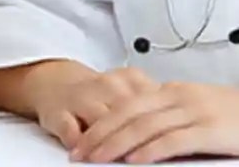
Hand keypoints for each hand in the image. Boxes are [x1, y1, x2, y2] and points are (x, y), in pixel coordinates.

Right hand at [32, 67, 159, 150]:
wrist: (56, 82)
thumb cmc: (99, 94)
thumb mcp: (129, 92)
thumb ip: (153, 106)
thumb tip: (181, 129)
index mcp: (129, 79)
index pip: (151, 103)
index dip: (160, 125)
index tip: (171, 143)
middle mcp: (107, 85)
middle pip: (127, 113)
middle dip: (137, 138)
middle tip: (142, 158)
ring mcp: (82, 97)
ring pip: (100, 121)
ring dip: (109, 144)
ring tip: (113, 160)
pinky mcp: (58, 112)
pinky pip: (68, 127)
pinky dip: (77, 141)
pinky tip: (84, 154)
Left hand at [69, 82, 238, 163]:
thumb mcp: (207, 109)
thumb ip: (178, 117)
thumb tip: (150, 137)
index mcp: (178, 90)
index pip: (129, 104)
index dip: (101, 122)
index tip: (82, 140)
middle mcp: (183, 96)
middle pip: (129, 113)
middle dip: (99, 134)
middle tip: (78, 154)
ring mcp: (197, 110)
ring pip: (145, 125)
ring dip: (115, 144)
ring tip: (95, 159)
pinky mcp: (212, 129)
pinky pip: (173, 138)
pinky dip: (149, 150)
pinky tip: (134, 161)